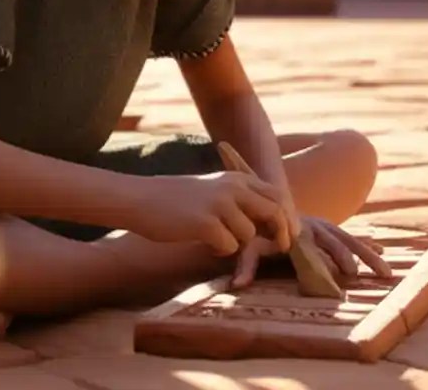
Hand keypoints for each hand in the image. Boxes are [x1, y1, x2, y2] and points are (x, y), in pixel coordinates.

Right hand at [129, 172, 290, 256]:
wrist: (140, 198)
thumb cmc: (176, 200)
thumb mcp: (213, 190)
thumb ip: (240, 201)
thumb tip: (272, 224)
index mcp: (236, 178)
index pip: (276, 196)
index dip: (286, 218)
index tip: (287, 236)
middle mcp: (232, 187)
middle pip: (274, 213)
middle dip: (280, 234)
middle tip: (278, 249)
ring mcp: (220, 204)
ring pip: (248, 235)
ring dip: (236, 243)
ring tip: (214, 238)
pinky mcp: (206, 223)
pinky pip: (229, 247)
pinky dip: (219, 250)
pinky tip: (203, 242)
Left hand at [230, 215, 390, 288]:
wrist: (270, 203)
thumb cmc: (259, 231)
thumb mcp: (250, 247)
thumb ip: (246, 265)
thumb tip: (236, 286)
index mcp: (298, 234)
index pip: (313, 251)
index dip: (324, 263)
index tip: (335, 276)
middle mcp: (316, 228)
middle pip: (335, 244)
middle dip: (347, 258)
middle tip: (356, 274)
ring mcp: (326, 228)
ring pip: (350, 241)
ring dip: (368, 255)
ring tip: (386, 273)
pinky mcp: (332, 230)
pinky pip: (352, 238)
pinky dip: (367, 245)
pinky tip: (382, 253)